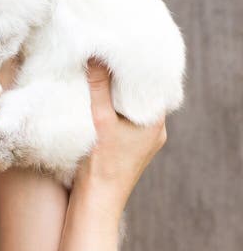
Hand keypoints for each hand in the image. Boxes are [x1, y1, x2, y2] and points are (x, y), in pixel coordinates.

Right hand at [73, 59, 167, 210]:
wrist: (97, 201)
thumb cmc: (102, 164)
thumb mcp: (99, 120)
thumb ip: (99, 87)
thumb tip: (96, 55)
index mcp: (155, 122)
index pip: (153, 84)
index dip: (140, 66)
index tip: (125, 49)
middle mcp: (155, 130)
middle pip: (142, 95)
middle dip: (126, 78)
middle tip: (110, 57)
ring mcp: (143, 140)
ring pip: (132, 107)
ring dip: (118, 94)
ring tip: (102, 75)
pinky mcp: (130, 147)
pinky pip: (125, 119)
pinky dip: (114, 108)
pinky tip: (98, 101)